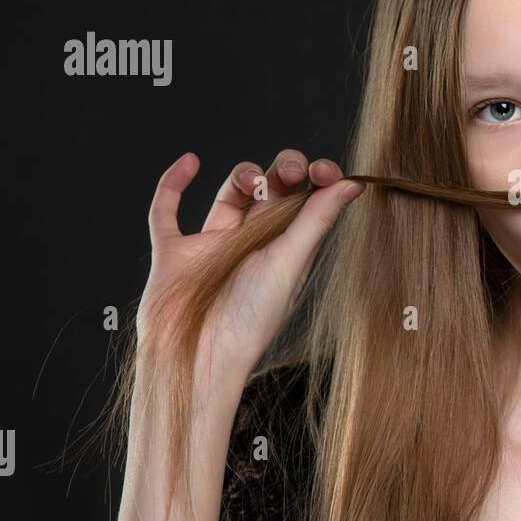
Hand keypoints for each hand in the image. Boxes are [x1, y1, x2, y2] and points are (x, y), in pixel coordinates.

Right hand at [137, 149, 362, 397]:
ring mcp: (213, 246)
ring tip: (251, 180)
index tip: (323, 170)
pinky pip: (167, 211)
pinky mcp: (175, 252)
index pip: (306, 202)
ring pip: (229, 195)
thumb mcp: (289, 264)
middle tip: (290, 169)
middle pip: (272, 191)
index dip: (316, 179)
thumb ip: (316, 221)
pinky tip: (191, 161)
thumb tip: (353, 184)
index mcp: (288, 249)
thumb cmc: (249, 322)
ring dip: (241, 175)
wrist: (196, 358)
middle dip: (282, 169)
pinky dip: (174, 183)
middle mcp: (253, 244)